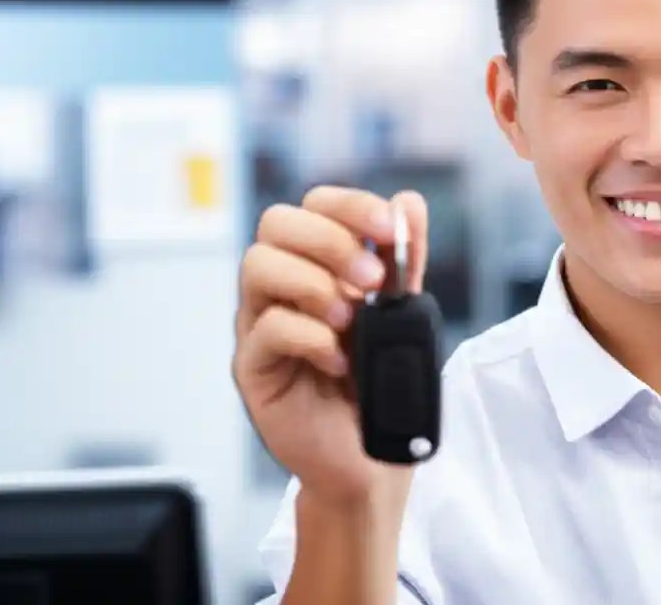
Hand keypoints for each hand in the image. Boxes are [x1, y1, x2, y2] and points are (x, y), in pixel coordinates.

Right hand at [233, 185, 428, 503]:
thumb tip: (407, 203)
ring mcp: (259, 325)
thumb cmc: (375, 383)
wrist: (368, 457)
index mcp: (312, 264)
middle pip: (276, 223)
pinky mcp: (253, 368)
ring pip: (259, 266)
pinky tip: (338, 359)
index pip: (312, 205)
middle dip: (330, 241)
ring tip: (350, 320)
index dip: (349, 206)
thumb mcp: (399, 314)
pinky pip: (267, 329)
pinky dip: (310, 336)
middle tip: (372, 281)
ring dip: (314, 283)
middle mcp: (279, 287)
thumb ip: (402, 263)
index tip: (388, 230)